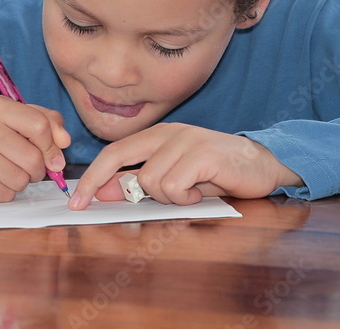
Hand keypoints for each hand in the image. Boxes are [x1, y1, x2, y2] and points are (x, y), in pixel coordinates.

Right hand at [0, 95, 70, 202]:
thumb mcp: (13, 118)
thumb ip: (46, 121)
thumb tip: (65, 142)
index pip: (39, 125)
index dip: (52, 145)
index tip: (52, 155)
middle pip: (33, 157)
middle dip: (38, 168)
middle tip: (27, 167)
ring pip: (21, 179)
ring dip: (21, 181)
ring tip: (6, 171)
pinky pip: (5, 194)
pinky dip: (6, 192)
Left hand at [68, 123, 302, 208]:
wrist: (263, 165)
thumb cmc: (218, 173)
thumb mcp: (176, 179)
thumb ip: (142, 182)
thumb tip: (105, 191)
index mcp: (158, 135)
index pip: (114, 151)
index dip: (91, 175)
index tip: (76, 200)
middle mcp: (168, 133)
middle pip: (118, 156)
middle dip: (97, 183)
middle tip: (87, 206)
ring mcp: (186, 140)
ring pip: (149, 180)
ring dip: (165, 197)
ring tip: (188, 194)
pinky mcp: (203, 153)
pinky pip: (174, 185)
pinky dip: (184, 198)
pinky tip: (200, 193)